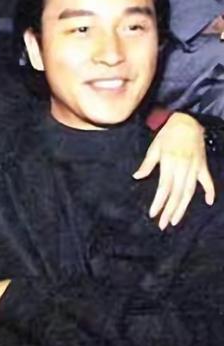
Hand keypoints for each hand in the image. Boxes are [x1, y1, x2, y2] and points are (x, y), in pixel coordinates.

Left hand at [133, 112, 215, 229]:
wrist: (187, 121)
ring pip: (189, 192)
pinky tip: (208, 202)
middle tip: (164, 225)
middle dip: (170, 210)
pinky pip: (207, 180)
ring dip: (183, 207)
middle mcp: (182, 168)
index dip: (159, 202)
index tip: (153, 214)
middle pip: (177, 194)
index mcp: (169, 164)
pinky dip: (209, 191)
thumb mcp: (154, 148)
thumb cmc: (167, 135)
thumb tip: (136, 177)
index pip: (164, 188)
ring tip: (176, 220)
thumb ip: (147, 164)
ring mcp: (194, 168)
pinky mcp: (202, 165)